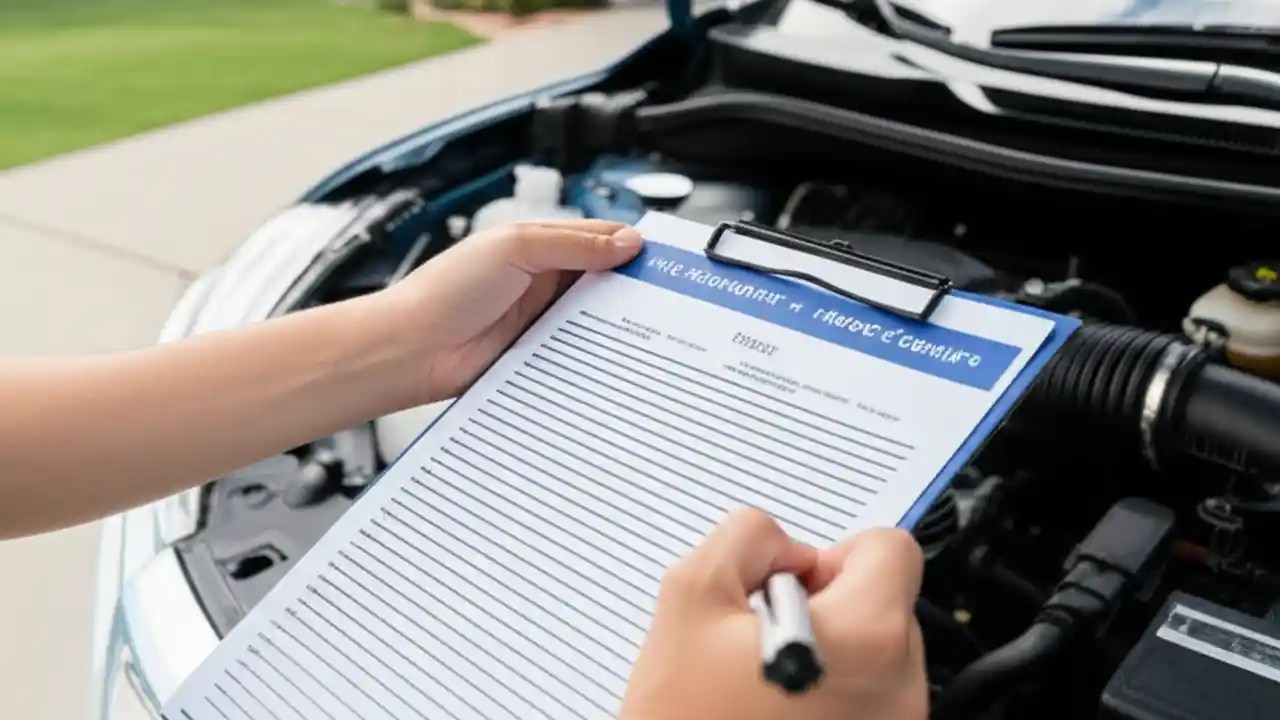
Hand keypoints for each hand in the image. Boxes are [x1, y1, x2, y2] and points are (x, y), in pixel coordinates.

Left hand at [380, 219, 642, 404]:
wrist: (410, 350)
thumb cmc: (446, 291)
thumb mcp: (515, 248)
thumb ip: (573, 245)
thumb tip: (626, 242)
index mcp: (537, 245)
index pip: (598, 239)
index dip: (631, 245)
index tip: (666, 259)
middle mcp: (541, 281)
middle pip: (603, 281)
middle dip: (632, 287)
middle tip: (670, 296)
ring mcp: (541, 321)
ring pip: (594, 320)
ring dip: (617, 324)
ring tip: (654, 328)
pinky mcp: (538, 357)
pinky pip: (577, 355)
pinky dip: (596, 356)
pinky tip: (618, 360)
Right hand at [619, 508, 927, 719]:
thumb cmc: (684, 717)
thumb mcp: (691, 592)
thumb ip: (749, 537)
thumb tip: (789, 548)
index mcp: (867, 638)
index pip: (891, 549)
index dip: (832, 554)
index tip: (794, 584)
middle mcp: (900, 689)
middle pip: (884, 601)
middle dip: (826, 604)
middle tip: (764, 639)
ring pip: (876, 651)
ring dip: (829, 651)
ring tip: (768, 682)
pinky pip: (869, 696)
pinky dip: (831, 692)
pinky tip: (779, 709)